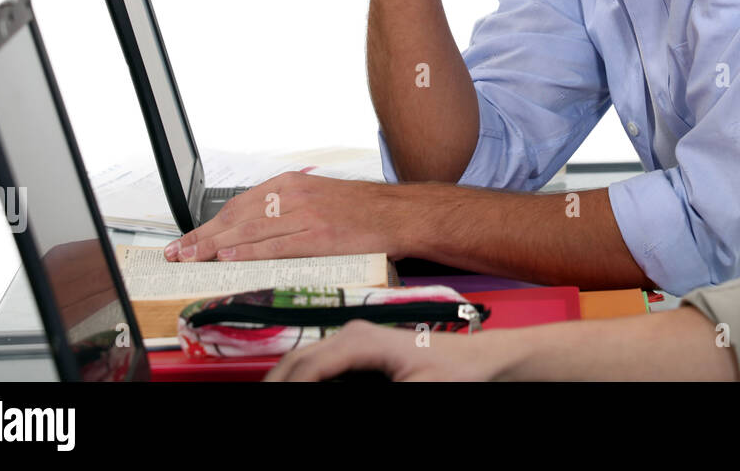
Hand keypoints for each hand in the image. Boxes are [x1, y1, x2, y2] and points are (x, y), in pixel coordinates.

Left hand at [162, 172, 402, 261]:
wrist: (396, 213)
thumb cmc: (359, 208)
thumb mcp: (316, 195)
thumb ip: (284, 207)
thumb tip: (251, 227)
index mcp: (290, 185)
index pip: (237, 206)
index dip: (208, 224)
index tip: (188, 239)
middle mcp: (294, 196)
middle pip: (237, 217)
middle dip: (203, 236)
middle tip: (178, 251)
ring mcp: (306, 216)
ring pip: (250, 231)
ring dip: (216, 246)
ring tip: (192, 257)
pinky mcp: (319, 236)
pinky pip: (277, 245)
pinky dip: (250, 252)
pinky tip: (230, 258)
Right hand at [265, 319, 507, 381]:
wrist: (480, 360)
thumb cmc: (455, 372)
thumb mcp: (414, 393)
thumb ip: (367, 397)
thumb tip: (331, 389)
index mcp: (361, 339)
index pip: (307, 369)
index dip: (285, 389)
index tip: (268, 405)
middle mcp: (352, 333)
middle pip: (295, 362)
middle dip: (275, 384)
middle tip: (259, 402)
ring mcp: (354, 340)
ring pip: (302, 363)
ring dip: (285, 382)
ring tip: (271, 396)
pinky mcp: (359, 351)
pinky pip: (319, 367)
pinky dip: (303, 381)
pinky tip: (299, 391)